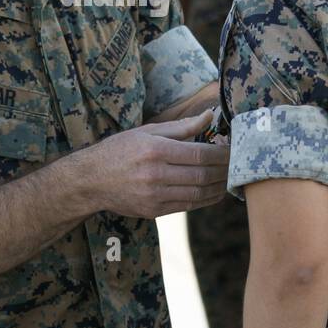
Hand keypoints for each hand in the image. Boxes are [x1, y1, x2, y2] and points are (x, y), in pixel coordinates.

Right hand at [78, 110, 229, 218]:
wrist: (91, 180)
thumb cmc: (120, 150)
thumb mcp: (147, 132)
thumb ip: (181, 126)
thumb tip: (210, 116)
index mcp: (155, 150)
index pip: (200, 154)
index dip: (222, 153)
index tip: (232, 149)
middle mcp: (155, 174)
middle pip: (203, 174)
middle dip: (224, 169)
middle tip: (236, 163)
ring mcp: (154, 195)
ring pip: (198, 193)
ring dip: (219, 187)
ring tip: (228, 178)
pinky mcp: (154, 211)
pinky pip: (188, 206)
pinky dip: (205, 200)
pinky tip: (214, 192)